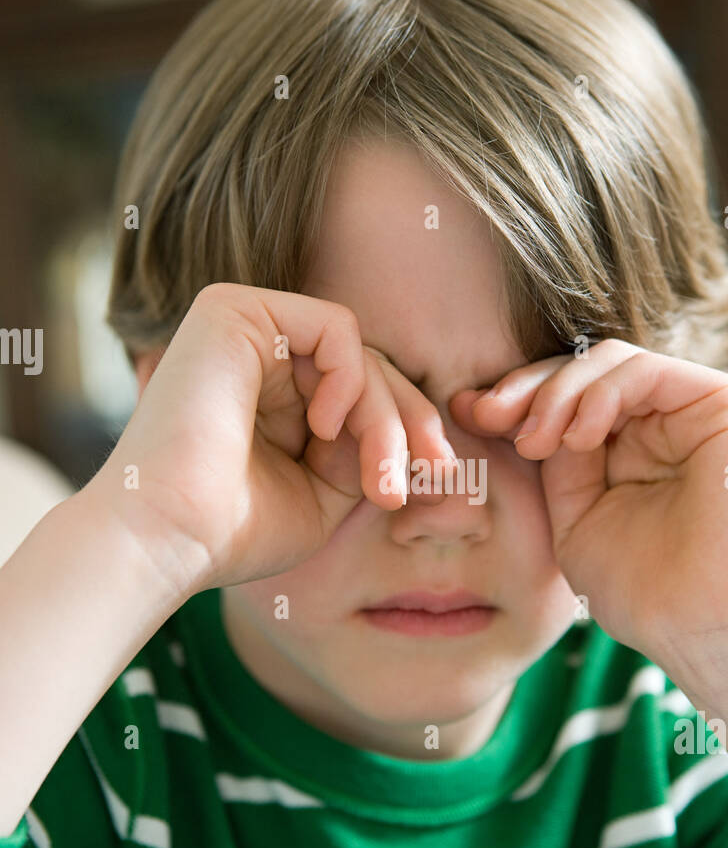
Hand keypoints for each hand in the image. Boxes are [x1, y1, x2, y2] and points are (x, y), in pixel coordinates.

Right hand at [86, 282, 456, 595]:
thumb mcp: (325, 492)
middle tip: (434, 475)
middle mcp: (255, 354)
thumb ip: (366, 449)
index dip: (408, 431)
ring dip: (385, 421)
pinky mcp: (234, 310)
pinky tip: (323, 429)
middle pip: (370, 369)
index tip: (438, 479)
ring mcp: (244, 327)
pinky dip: (348, 379)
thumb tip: (422, 432)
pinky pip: (335, 327)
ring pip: (359, 354)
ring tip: (381, 482)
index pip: (363, 392)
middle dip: (412, 423)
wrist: (170, 537)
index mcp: (270, 394)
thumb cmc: (236, 531)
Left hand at [449, 339, 727, 668]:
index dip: (516, 401)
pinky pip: (644, 371)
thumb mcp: (575, 515)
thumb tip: (496, 403)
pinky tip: (574, 438)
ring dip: (556, 394)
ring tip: (533, 442)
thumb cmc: (642, 591)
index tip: (466, 418)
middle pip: (586, 371)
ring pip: (609, 363)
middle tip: (487, 416)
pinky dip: (597, 396)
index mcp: (638, 445)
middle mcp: (672, 420)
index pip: (569, 398)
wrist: (703, 629)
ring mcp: (701, 409)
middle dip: (527, 389)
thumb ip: (554, 457)